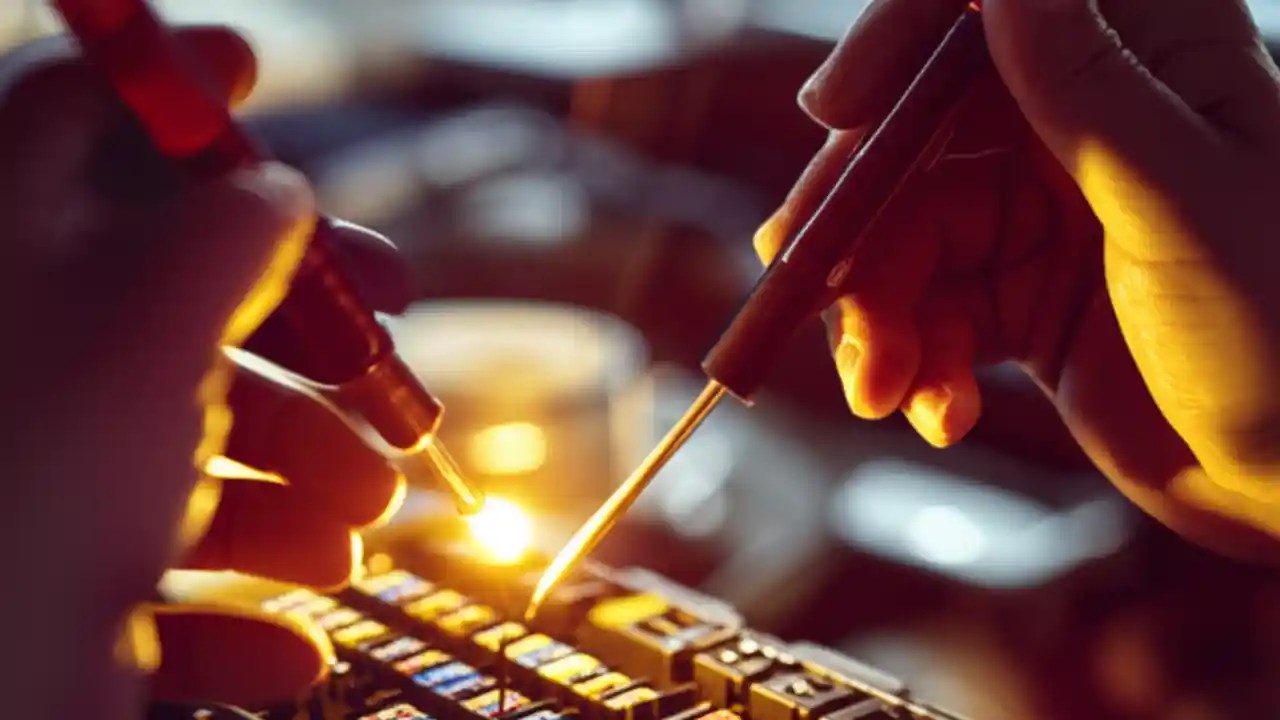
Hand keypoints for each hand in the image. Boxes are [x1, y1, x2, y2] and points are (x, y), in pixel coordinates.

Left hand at [0, 28, 409, 715]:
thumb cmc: (31, 485)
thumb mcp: (147, 326)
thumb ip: (228, 234)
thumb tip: (276, 185)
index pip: (64, 115)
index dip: (159, 80)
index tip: (245, 64)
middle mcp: (10, 357)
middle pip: (172, 303)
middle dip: (303, 345)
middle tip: (391, 344)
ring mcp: (36, 477)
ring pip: (188, 452)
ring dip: (299, 491)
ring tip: (364, 527)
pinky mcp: (56, 592)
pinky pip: (160, 583)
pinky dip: (238, 613)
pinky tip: (291, 646)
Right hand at [758, 0, 1279, 557]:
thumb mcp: (1181, 203)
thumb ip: (1083, 88)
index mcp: (1144, 62)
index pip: (981, 13)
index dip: (893, 42)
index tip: (835, 115)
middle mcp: (1079, 125)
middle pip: (916, 139)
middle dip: (861, 224)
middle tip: (811, 288)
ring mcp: (1042, 213)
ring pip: (906, 236)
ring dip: (876, 316)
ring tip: (881, 387)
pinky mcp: (1018, 298)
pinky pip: (928, 311)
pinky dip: (915, 361)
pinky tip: (940, 411)